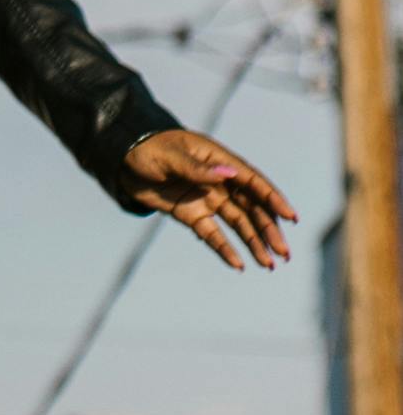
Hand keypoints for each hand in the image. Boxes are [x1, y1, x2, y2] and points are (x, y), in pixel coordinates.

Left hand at [123, 129, 295, 272]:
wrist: (123, 161)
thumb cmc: (148, 150)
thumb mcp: (169, 157)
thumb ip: (196, 168)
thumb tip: (228, 174)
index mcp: (219, 162)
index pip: (253, 182)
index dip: (273, 199)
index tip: (291, 217)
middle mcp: (220, 182)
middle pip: (252, 208)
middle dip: (269, 230)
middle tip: (284, 253)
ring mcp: (208, 200)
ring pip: (238, 224)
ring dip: (254, 243)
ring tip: (269, 265)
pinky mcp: (193, 215)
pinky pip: (213, 235)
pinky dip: (225, 249)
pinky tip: (239, 265)